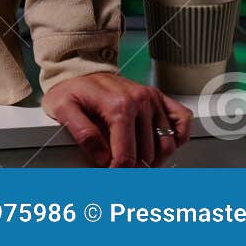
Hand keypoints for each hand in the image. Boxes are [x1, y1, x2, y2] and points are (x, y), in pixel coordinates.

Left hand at [42, 73, 192, 165]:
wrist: (79, 69)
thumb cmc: (72, 89)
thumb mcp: (62, 108)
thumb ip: (82, 134)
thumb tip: (103, 158)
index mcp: (118, 106)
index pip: (127, 155)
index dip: (119, 171)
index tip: (111, 175)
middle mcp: (140, 101)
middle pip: (147, 154)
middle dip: (134, 167)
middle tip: (121, 169)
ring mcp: (152, 99)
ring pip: (166, 145)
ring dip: (154, 159)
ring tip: (137, 160)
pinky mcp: (159, 98)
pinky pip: (182, 121)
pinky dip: (178, 137)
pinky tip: (160, 145)